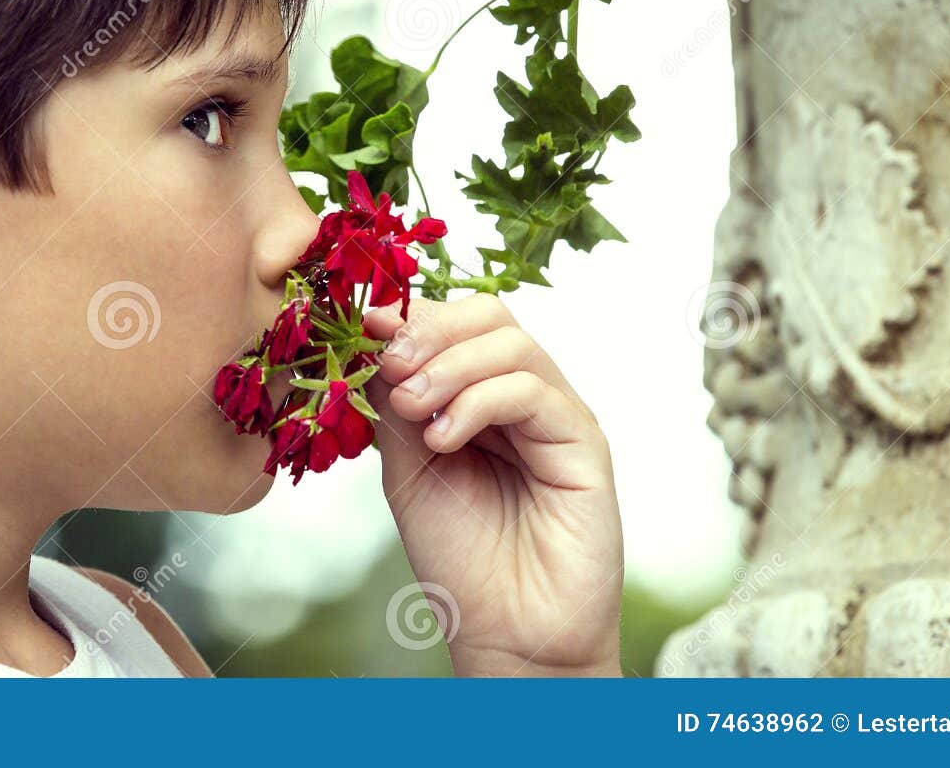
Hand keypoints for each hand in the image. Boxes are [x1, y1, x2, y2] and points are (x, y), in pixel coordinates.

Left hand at [361, 293, 622, 676]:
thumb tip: (377, 337)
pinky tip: (445, 439)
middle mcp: (524, 396)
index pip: (454, 323)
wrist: (508, 634)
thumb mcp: (407, 467)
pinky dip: (479, 401)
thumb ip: (396, 404)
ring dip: (448, 366)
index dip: (409, 316)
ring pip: (511, 344)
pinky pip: (534, 391)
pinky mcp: (584, 443)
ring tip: (412, 409)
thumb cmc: (461, 557)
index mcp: (481, 395)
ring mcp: (558, 416)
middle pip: (490, 315)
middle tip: (391, 365)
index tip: (364, 329)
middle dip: (431, 329)